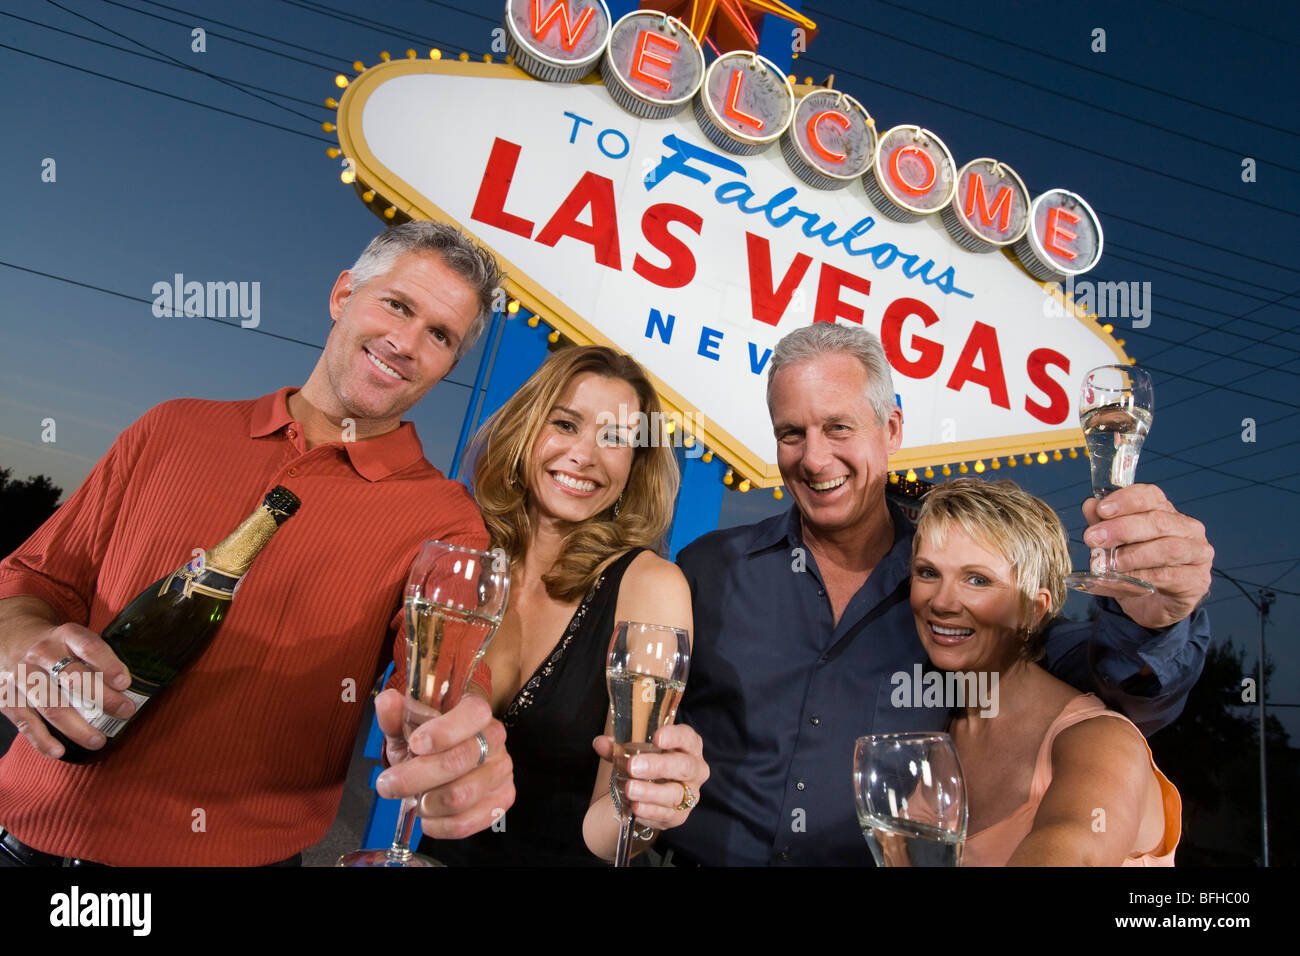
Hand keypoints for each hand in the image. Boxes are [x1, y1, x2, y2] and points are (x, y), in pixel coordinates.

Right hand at [0, 599, 135, 758]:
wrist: (10, 639)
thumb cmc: (55, 646)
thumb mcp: (74, 638)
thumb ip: (97, 657)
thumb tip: (127, 687)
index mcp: (65, 635)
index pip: (89, 647)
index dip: (108, 665)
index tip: (125, 683)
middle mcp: (42, 653)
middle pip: (73, 678)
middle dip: (103, 698)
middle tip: (124, 712)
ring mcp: (22, 676)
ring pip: (51, 704)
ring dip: (77, 727)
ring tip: (98, 740)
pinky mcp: (7, 698)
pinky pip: (25, 722)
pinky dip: (42, 740)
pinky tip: (59, 751)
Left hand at [372, 689, 513, 839]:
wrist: (445, 769)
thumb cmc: (426, 746)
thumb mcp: (407, 729)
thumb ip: (395, 716)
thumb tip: (387, 700)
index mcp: (476, 712)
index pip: (472, 714)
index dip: (444, 731)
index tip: (415, 744)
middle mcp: (494, 739)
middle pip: (459, 760)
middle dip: (416, 776)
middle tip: (388, 784)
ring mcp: (501, 771)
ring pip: (460, 796)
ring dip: (426, 803)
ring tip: (415, 799)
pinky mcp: (502, 800)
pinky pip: (465, 822)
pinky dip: (437, 825)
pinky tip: (429, 815)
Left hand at [594, 723, 709, 829]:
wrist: (650, 793)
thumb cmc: (648, 764)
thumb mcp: (634, 753)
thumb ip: (617, 748)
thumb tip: (600, 743)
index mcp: (688, 746)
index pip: (687, 737)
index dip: (674, 736)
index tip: (657, 737)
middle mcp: (695, 769)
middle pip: (684, 766)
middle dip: (658, 766)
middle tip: (633, 766)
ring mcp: (690, 794)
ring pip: (675, 793)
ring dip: (651, 792)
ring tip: (629, 789)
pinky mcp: (679, 815)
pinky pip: (667, 814)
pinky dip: (650, 811)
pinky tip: (635, 807)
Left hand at [1081, 483, 1213, 629]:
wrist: (1153, 604)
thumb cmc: (1136, 567)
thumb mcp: (1114, 544)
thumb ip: (1104, 524)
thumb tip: (1090, 505)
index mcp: (1167, 512)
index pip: (1150, 496)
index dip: (1125, 500)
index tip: (1101, 510)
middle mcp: (1188, 528)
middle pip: (1157, 521)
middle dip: (1122, 528)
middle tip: (1093, 538)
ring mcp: (1197, 554)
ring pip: (1167, 548)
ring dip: (1133, 554)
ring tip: (1107, 562)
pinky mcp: (1197, 580)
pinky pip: (1170, 575)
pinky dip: (1143, 576)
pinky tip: (1125, 578)